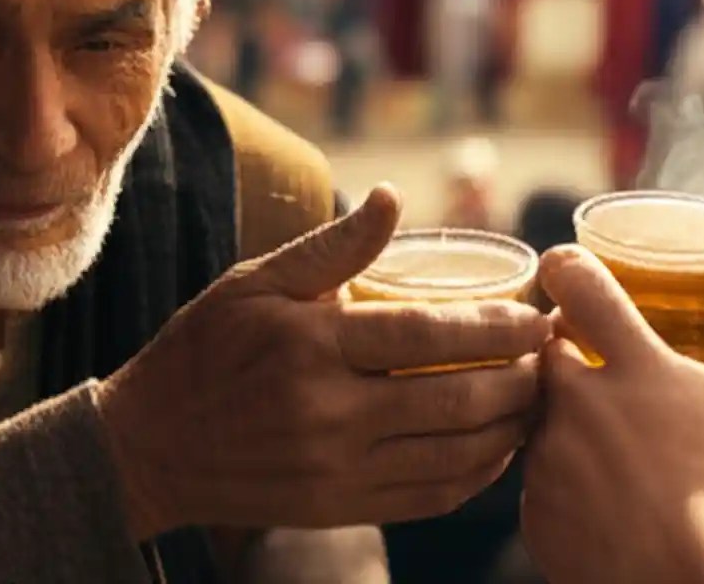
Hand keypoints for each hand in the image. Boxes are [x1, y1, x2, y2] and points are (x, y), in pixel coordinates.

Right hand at [94, 186, 547, 539]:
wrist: (149, 446)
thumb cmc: (204, 350)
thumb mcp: (255, 283)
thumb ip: (332, 248)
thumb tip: (393, 197)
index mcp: (311, 345)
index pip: (426, 334)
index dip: (495, 328)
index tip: (539, 318)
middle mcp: (328, 412)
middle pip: (455, 400)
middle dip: (521, 380)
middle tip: (554, 359)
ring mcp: (335, 468)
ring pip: (452, 455)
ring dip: (510, 429)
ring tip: (540, 401)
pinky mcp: (338, 507)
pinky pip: (428, 497)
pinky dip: (476, 477)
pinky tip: (498, 451)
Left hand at [521, 246, 703, 583]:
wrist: (689, 581)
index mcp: (632, 366)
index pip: (580, 287)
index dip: (565, 266)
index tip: (560, 265)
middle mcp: (576, 402)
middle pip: (544, 351)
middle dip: (562, 351)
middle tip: (594, 367)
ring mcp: (548, 457)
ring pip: (540, 418)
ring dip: (566, 422)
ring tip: (613, 450)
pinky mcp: (533, 510)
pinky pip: (539, 480)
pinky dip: (564, 481)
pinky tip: (602, 497)